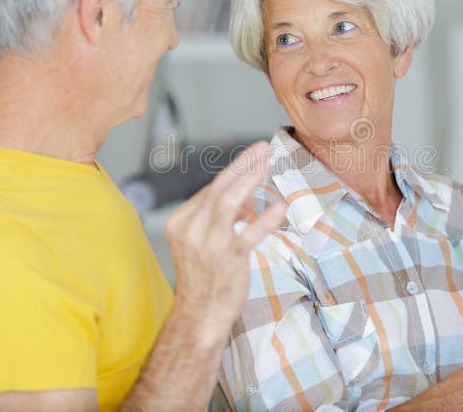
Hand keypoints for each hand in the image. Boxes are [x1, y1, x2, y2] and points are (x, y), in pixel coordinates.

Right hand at [165, 141, 285, 341]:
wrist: (199, 317)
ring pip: (229, 202)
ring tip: (268, 161)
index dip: (235, 175)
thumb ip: (221, 218)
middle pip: (219, 188)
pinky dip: (265, 221)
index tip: (255, 160)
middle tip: (263, 146)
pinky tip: (280, 207)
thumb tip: (246, 200)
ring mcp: (208, 244)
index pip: (210, 190)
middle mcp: (191, 229)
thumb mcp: (204, 242)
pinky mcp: (228, 260)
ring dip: (250, 178)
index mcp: (181, 221)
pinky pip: (248, 236)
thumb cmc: (204, 278)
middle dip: (243, 164)